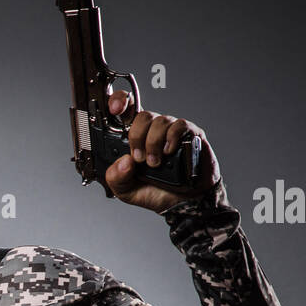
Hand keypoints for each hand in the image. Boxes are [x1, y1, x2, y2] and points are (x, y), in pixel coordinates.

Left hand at [102, 89, 220, 213]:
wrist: (183, 203)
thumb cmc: (155, 192)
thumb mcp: (125, 190)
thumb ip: (115, 177)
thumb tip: (124, 161)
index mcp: (135, 138)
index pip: (126, 109)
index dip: (119, 102)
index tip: (114, 109)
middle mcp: (153, 130)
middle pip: (142, 115)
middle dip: (136, 137)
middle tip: (139, 158)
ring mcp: (172, 131)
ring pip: (159, 120)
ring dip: (153, 143)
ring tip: (155, 163)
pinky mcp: (190, 135)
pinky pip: (179, 126)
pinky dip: (171, 138)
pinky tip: (169, 152)